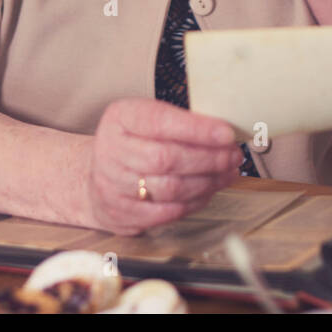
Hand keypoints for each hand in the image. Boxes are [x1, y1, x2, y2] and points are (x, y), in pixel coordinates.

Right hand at [87, 98, 242, 234]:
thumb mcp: (147, 118)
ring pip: (170, 188)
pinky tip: (208, 191)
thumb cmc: (133, 141)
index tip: (227, 134)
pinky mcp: (120, 213)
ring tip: (227, 173)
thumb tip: (224, 131)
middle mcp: (110, 150)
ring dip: (207, 182)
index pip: (161, 122)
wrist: (97, 172)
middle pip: (167, 159)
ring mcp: (112, 185)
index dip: (197, 130)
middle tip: (233, 156)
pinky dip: (194, 202)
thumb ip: (179, 121)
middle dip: (210, 159)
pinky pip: (166, 212)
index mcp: (120, 118)